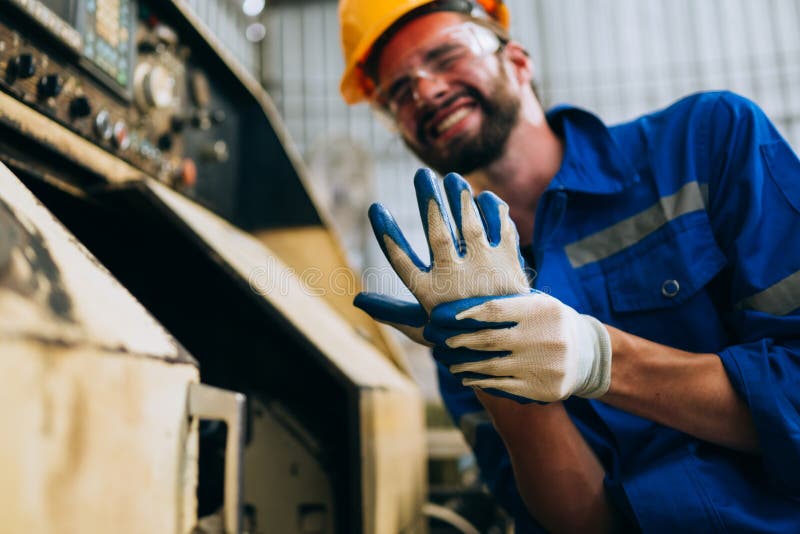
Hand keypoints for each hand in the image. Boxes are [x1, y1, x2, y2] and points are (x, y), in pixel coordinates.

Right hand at [354, 169, 530, 343]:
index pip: (401, 260)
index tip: (376, 208)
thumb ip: (390, 310)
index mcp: (430, 293)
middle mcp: (456, 280)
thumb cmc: (454, 330)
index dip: (387, 234)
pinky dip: (493, 210)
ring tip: (452, 178)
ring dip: (460, 198)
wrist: (505, 341)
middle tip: (421, 175)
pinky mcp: (509, 262)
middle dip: (428, 201)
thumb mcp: (419, 325)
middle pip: (437, 235)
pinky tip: (483, 198)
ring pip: (470, 227)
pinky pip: (501, 228)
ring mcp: (485, 270)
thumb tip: (356, 298)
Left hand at [426, 292, 612, 401]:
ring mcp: (543, 365)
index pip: (495, 310)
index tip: (454, 319)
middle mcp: (544, 337)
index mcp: (541, 311)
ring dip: (467, 365)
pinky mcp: (541, 388)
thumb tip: (464, 307)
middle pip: (489, 340)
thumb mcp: (540, 304)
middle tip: (448, 343)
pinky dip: (481, 382)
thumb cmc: (552, 323)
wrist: (588, 355)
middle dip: (463, 342)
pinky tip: (469, 379)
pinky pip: (502, 385)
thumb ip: (510, 304)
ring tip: (454, 364)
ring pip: (492, 366)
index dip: (470, 314)